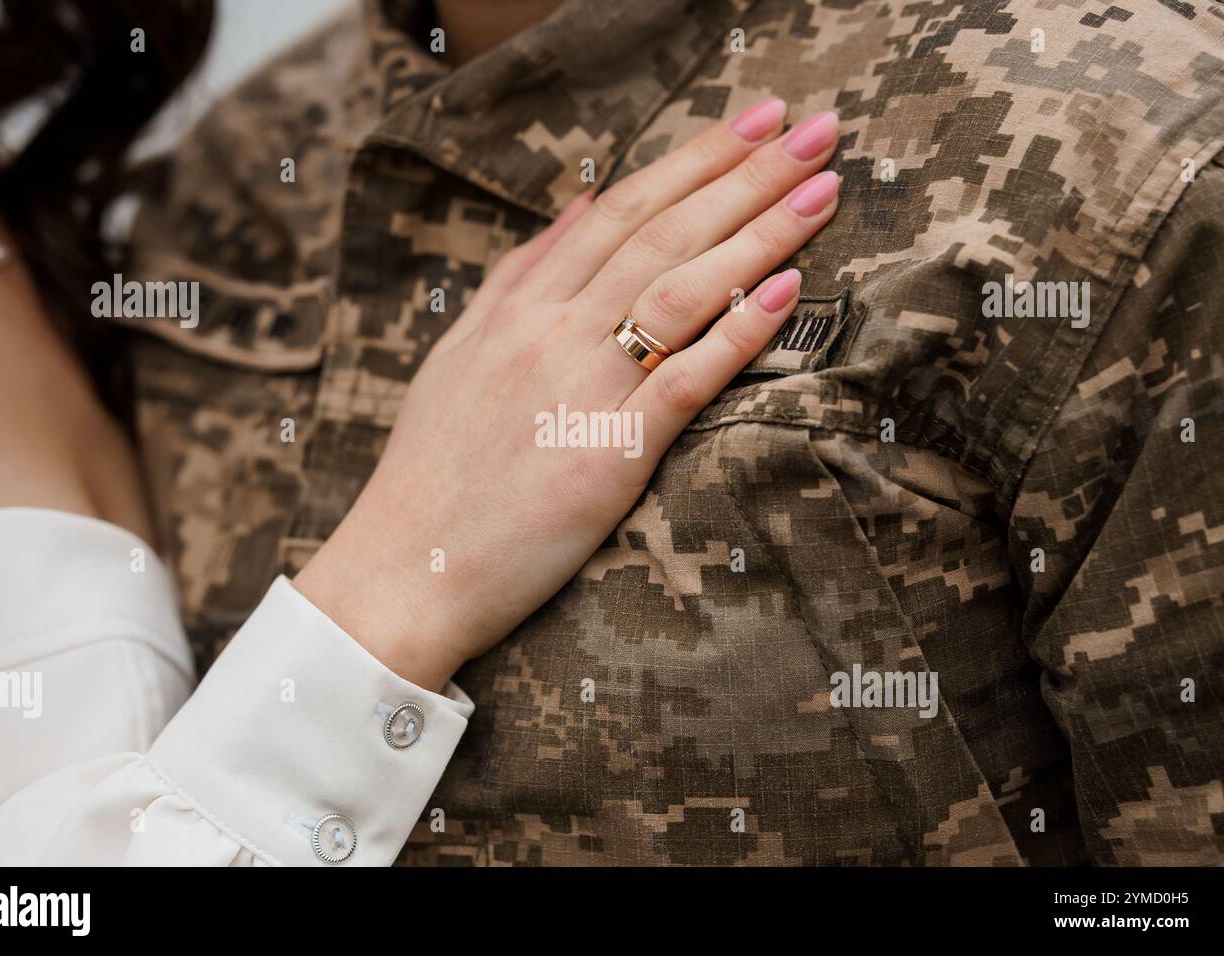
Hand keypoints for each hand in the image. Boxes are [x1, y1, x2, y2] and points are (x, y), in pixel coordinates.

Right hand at [294, 98, 840, 690]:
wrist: (402, 570)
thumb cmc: (432, 471)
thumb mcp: (459, 354)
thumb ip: (517, 277)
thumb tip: (578, 206)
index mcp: (516, 308)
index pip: (619, 211)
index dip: (692, 159)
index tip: (753, 121)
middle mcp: (548, 333)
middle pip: (660, 234)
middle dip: (743, 173)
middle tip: (814, 129)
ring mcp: (578, 391)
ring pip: (679, 289)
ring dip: (756, 233)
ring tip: (820, 187)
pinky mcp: (606, 457)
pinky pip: (684, 382)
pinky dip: (738, 331)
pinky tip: (789, 289)